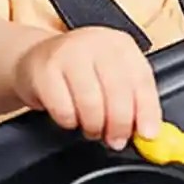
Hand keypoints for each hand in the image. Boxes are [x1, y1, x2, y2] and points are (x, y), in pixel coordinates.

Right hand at [11, 26, 161, 149]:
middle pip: (118, 91)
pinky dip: (69, 121)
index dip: (147, 111)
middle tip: (116, 140)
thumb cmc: (81, 71)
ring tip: (92, 128)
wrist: (35, 58)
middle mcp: (97, 43)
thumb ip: (133, 101)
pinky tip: (70, 116)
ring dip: (94, 126)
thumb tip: (148, 132)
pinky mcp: (44, 70)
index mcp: (121, 45)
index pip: (142, 80)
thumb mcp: (111, 77)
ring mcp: (68, 53)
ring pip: (91, 103)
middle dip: (120, 124)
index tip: (148, 134)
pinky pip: (64, 109)